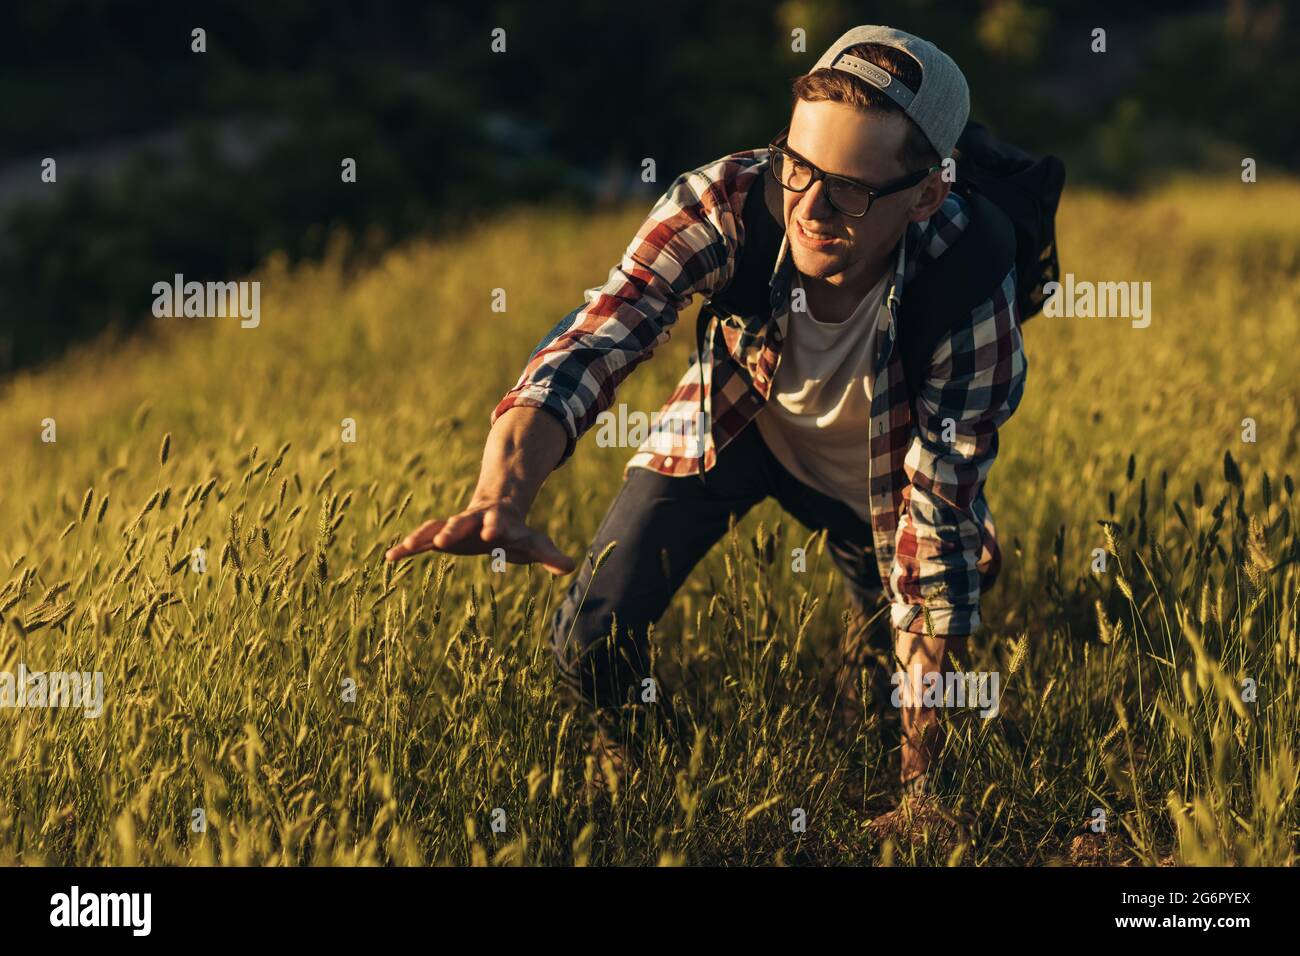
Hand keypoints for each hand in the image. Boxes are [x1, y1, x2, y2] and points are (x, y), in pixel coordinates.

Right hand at [384, 498, 575, 574]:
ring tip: (405, 547)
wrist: (494, 510)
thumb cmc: (516, 531)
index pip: (500, 524)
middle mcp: (473, 520)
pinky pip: (421, 540)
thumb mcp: (534, 543)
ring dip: (423, 537)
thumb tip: (570, 568)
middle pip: (463, 522)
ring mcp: (454, 526)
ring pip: (436, 527)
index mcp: (498, 521)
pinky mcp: (440, 536)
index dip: (498, 527)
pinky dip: (407, 547)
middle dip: (453, 529)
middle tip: (442, 539)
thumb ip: (550, 554)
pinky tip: (390, 557)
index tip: (493, 533)